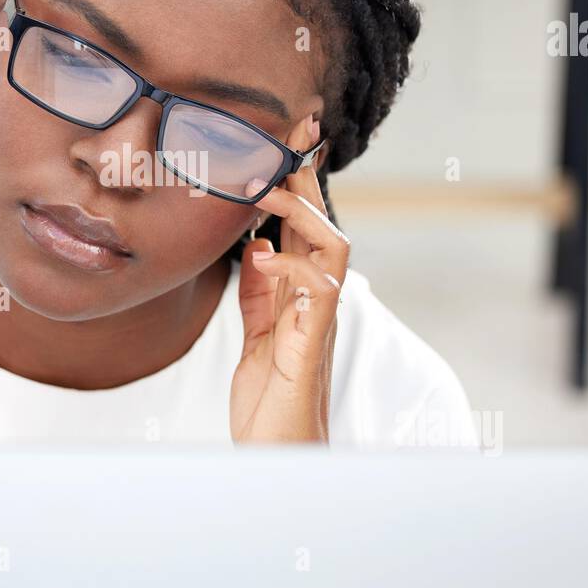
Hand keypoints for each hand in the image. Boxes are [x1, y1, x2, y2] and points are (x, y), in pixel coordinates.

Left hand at [230, 114, 349, 442]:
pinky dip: (292, 267)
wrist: (280, 457)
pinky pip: (320, 292)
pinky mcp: (314, 344)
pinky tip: (263, 257)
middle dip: (309, 173)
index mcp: (301, 293)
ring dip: (302, 213)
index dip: (299, 178)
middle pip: (322, 221)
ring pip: (332, 245)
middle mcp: (318, 299)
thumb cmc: (270, 401)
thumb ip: (259, 293)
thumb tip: (256, 245)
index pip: (303, 224)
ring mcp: (321, 319)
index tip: (290, 134)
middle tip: (294, 129)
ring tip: (267, 191)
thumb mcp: (255, 336)